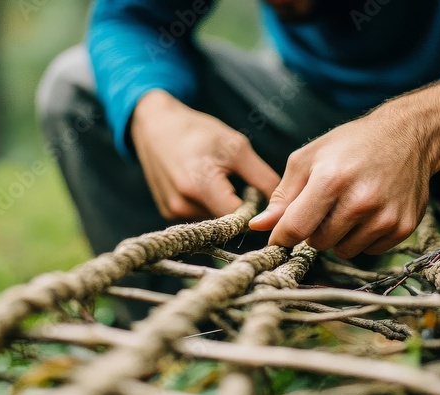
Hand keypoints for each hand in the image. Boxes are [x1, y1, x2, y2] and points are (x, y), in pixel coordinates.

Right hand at [132, 90, 279, 219]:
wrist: (155, 125)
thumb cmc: (198, 132)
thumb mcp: (237, 147)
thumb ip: (263, 178)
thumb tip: (284, 204)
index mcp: (201, 186)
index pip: (240, 219)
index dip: (255, 211)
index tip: (260, 196)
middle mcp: (182, 205)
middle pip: (226, 223)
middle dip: (240, 210)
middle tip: (242, 185)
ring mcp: (172, 211)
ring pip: (213, 222)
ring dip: (223, 208)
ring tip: (220, 180)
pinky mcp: (167, 213)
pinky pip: (199, 217)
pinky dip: (208, 206)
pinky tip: (206, 184)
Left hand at [248, 79, 439, 257]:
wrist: (409, 136)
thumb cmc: (351, 144)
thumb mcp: (309, 159)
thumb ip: (282, 196)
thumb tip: (259, 227)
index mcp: (331, 179)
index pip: (296, 228)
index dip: (282, 236)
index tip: (280, 235)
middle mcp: (361, 200)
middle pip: (318, 243)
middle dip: (314, 230)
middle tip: (325, 206)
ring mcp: (386, 216)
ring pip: (343, 251)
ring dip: (339, 236)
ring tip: (348, 207)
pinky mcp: (404, 227)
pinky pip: (369, 251)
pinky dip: (363, 238)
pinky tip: (369, 212)